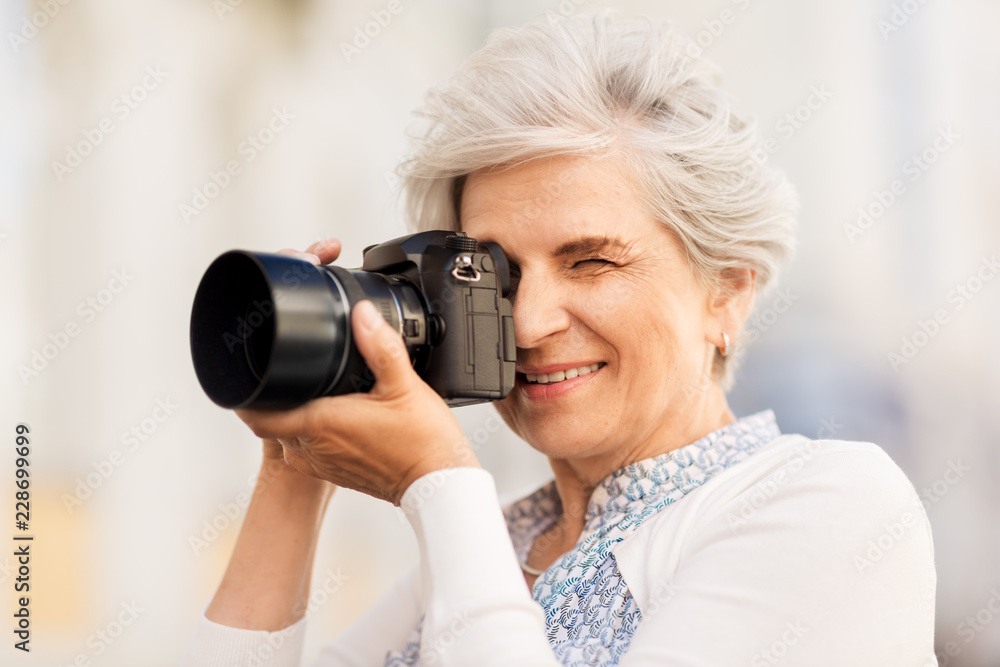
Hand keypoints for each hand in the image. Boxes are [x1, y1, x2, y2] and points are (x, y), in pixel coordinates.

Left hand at [236, 238, 480, 505]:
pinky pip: (309, 450)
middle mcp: (315, 449)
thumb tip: (363, 315)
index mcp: (322, 424)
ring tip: (307, 390)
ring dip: (292, 415)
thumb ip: (380, 346)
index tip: (247, 376)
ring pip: (289, 437)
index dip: (245, 397)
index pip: (259, 416)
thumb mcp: (405, 385)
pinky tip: (334, 414)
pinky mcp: (337, 473)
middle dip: (273, 398)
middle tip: (283, 372)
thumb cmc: (423, 444)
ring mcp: (324, 464)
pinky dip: (311, 431)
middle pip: (272, 422)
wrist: (439, 485)